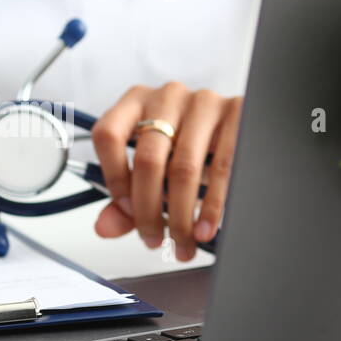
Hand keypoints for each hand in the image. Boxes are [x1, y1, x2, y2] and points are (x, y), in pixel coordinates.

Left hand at [91, 83, 240, 261]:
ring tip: (181, 243)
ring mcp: (203, 101)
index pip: (109, 135)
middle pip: (147, 159)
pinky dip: (211, 206)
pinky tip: (204, 228)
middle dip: (148, 210)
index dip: (113, 178)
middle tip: (153, 240)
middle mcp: (166, 96)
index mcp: (135, 102)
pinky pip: (221, 168)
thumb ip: (126, 201)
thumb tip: (104, 227)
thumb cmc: (184, 151)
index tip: (126, 211)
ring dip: (180, 216)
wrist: (233, 133)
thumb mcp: (153, 173)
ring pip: (183, 168)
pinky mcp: (236, 112)